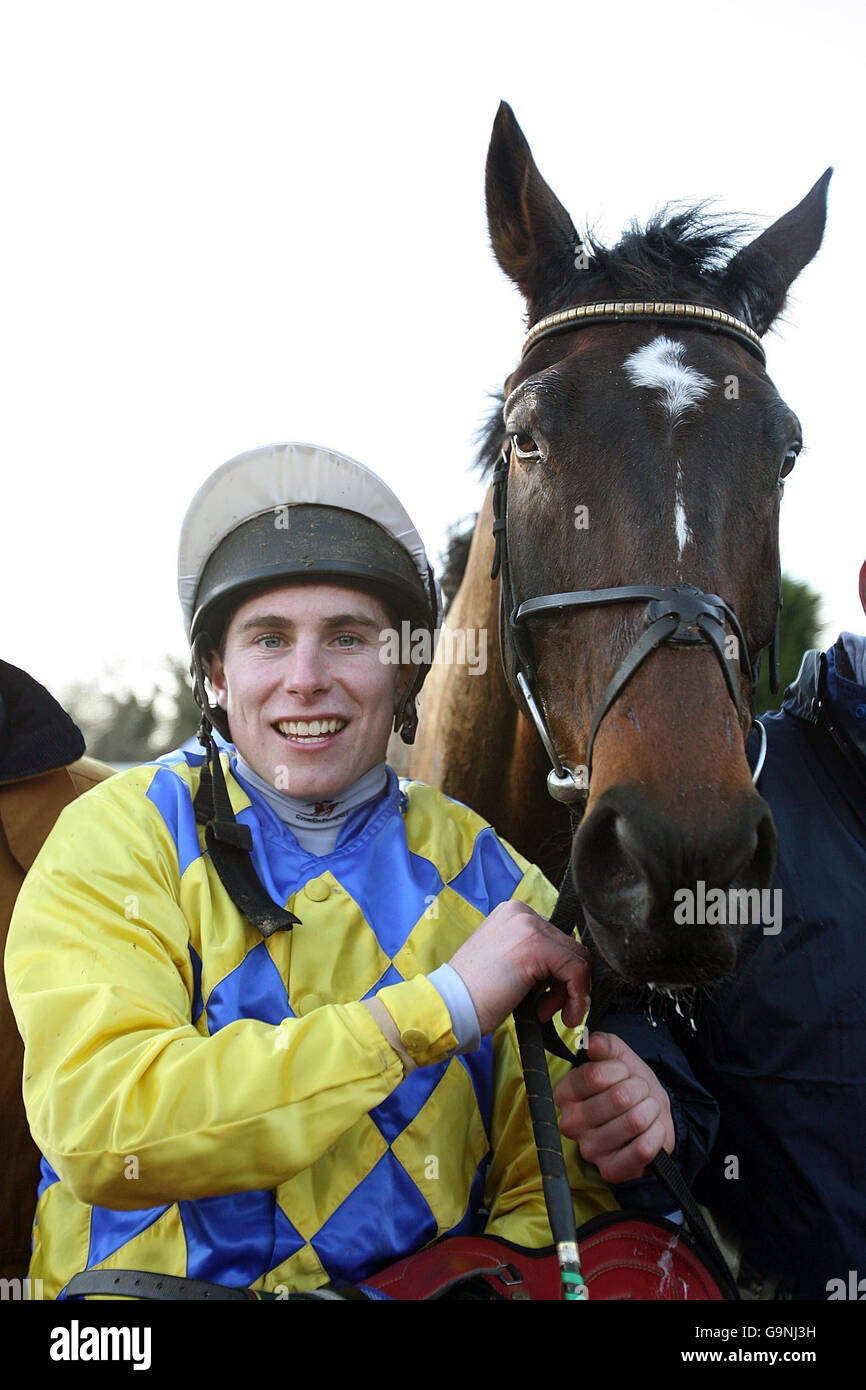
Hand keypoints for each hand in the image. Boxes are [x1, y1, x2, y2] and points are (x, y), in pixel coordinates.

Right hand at [447, 900, 589, 1036]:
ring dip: (572, 993)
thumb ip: (534, 957)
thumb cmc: (475, 992)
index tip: (548, 998)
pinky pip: (576, 970)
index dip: (559, 973)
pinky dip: (578, 996)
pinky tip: (564, 1016)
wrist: (451, 1005)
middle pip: (569, 948)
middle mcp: (522, 912)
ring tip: (547, 1012)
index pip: (557, 939)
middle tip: (547, 1009)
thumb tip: (569, 970)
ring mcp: (529, 926)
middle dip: (566, 985)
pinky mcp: (536, 946)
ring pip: (577, 959)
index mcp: (514, 913)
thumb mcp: (507, 962)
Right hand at [553, 1032, 674, 1183]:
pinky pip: (642, 1149)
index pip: (593, 1075)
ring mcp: (589, 1150)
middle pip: (618, 1098)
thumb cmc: (628, 1085)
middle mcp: (571, 1123)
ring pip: (634, 1121)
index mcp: (565, 1093)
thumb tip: (593, 1042)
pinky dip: (656, 1134)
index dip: (619, 1069)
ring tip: (647, 1109)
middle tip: (640, 1092)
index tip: (624, 1071)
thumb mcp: (618, 1057)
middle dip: (640, 1089)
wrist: (650, 1114)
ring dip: (651, 1110)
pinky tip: (653, 1129)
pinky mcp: (611, 1171)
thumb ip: (604, 1045)